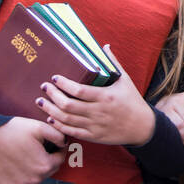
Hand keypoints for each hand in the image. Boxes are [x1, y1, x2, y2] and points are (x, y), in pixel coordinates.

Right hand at [0, 117, 66, 183]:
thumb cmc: (13, 130)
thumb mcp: (40, 127)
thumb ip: (58, 135)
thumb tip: (66, 143)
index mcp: (44, 166)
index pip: (60, 159)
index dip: (58, 149)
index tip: (53, 143)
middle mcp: (35, 180)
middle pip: (49, 169)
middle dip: (48, 159)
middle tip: (39, 148)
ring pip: (37, 177)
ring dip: (36, 168)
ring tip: (28, 154)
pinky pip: (23, 183)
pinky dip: (23, 175)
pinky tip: (17, 163)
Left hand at [36, 45, 155, 146]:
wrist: (142, 127)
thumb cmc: (133, 101)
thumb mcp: (125, 80)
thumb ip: (113, 63)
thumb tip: (104, 46)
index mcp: (106, 97)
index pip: (79, 90)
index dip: (64, 84)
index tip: (55, 77)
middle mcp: (99, 112)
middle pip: (68, 105)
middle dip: (52, 95)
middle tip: (44, 87)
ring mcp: (95, 126)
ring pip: (66, 119)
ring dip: (50, 110)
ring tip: (41, 101)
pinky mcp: (93, 137)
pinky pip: (71, 132)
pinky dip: (58, 125)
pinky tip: (50, 117)